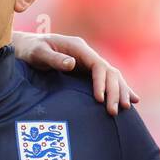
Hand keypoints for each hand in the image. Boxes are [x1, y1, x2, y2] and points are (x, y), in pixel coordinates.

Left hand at [11, 30, 138, 114]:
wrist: (26, 49)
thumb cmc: (30, 51)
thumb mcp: (38, 54)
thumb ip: (54, 59)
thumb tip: (72, 64)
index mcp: (78, 48)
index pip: (98, 66)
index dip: (101, 83)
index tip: (100, 100)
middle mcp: (87, 54)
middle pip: (109, 72)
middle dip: (115, 91)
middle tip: (114, 111)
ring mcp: (89, 62)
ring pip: (113, 77)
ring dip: (121, 91)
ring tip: (126, 108)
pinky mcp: (88, 72)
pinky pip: (108, 81)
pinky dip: (121, 90)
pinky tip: (132, 100)